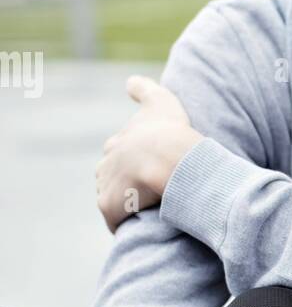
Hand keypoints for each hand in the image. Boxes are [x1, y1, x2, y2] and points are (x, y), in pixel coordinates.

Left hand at [96, 74, 203, 233]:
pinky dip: (125, 223)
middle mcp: (106, 162)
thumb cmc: (170, 130)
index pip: (117, 155)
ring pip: (112, 198)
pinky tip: (142, 224)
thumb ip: (145, 90)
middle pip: (110, 177)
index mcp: (117, 143)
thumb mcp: (161, 102)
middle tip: (149, 191)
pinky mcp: (109, 205)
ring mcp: (106, 185)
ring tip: (148, 210)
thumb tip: (130, 81)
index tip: (149, 168)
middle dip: (124, 184)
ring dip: (125, 205)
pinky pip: (115, 219)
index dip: (133, 163)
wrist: (168, 156)